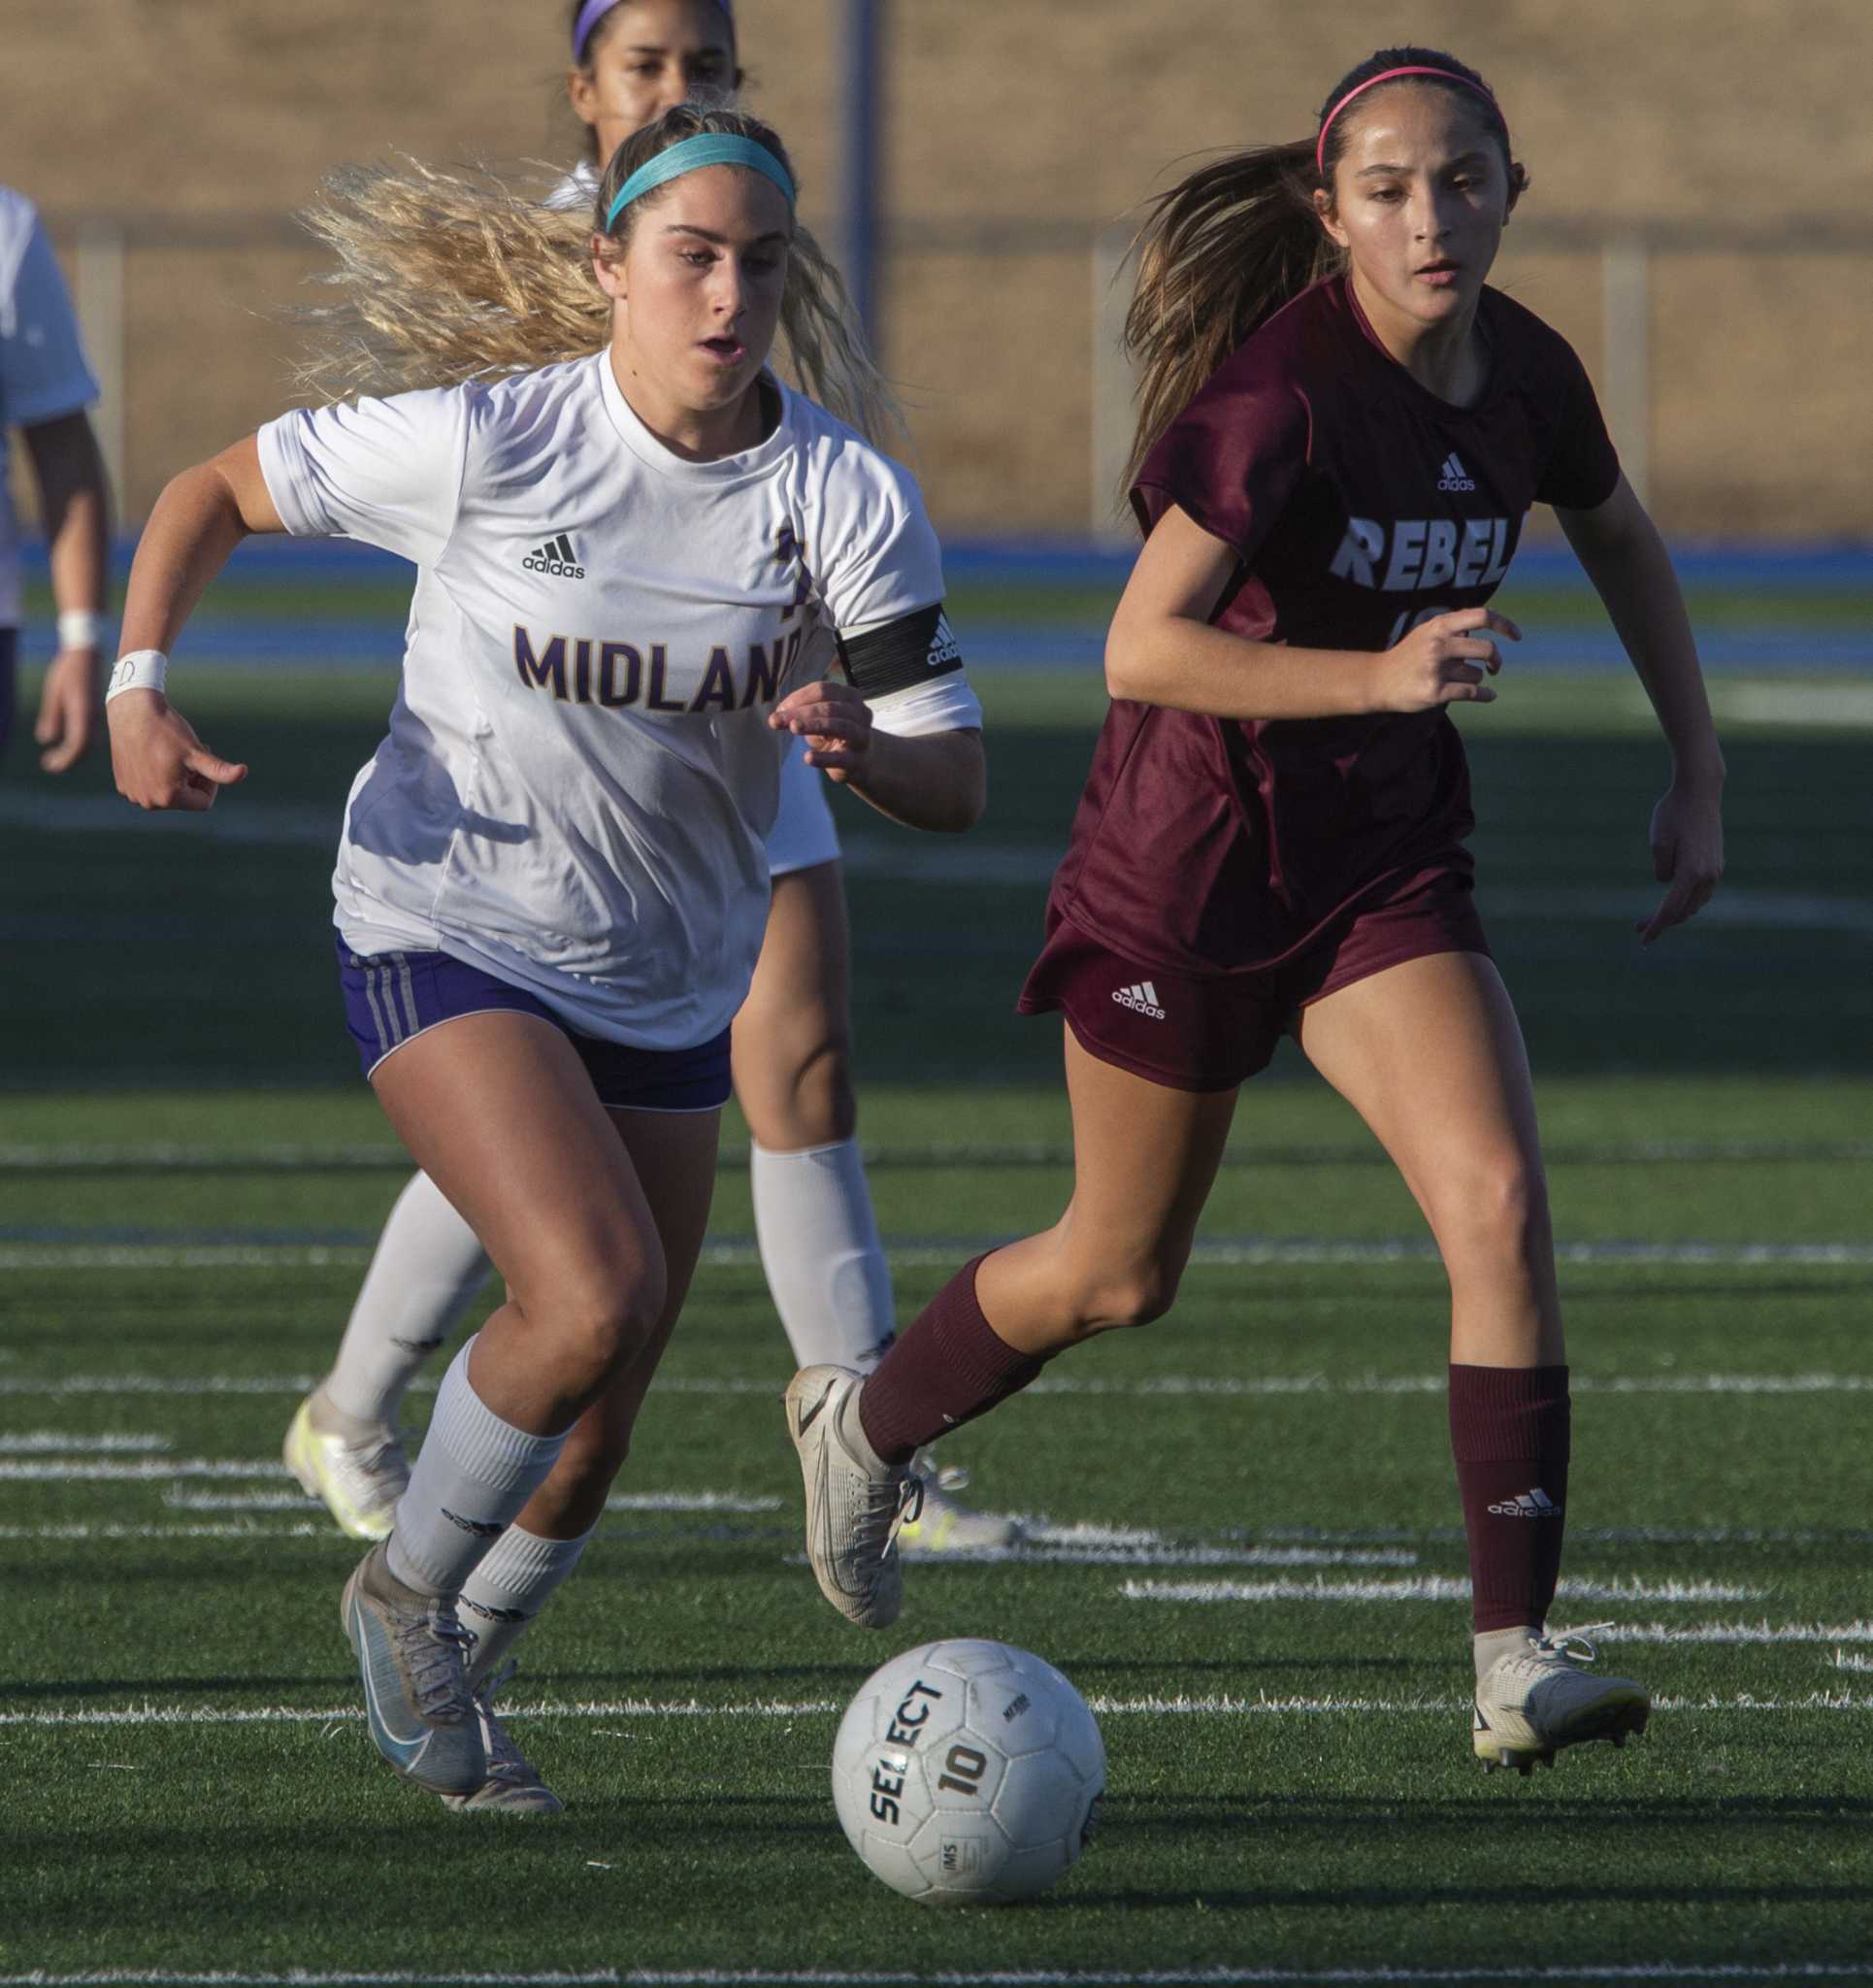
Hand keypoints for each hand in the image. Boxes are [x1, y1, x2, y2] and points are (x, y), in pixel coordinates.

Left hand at [33, 647, 100, 772]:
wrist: (88, 655)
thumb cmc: (68, 671)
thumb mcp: (54, 692)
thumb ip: (51, 716)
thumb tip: (45, 739)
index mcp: (83, 713)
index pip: (77, 745)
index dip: (65, 759)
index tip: (49, 766)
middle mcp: (92, 718)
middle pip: (84, 748)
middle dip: (66, 759)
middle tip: (48, 765)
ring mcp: (95, 716)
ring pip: (87, 743)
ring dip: (71, 753)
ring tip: (52, 758)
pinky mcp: (93, 714)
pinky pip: (87, 735)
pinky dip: (76, 744)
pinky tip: (64, 744)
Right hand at [107, 690, 247, 811]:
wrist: (132, 710)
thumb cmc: (167, 730)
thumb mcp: (197, 753)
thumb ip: (219, 770)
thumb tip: (243, 772)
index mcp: (168, 798)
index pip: (203, 803)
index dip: (210, 783)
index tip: (205, 761)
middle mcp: (147, 802)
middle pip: (185, 799)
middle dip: (191, 780)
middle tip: (187, 756)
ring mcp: (133, 794)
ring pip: (167, 793)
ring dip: (175, 778)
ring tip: (171, 755)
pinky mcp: (123, 784)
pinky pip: (149, 787)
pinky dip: (156, 775)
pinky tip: (153, 754)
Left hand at [769, 679, 873, 785]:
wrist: (862, 760)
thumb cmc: (835, 733)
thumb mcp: (819, 718)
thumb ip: (799, 714)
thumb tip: (776, 717)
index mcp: (850, 697)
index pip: (823, 690)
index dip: (800, 698)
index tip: (780, 709)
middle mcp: (860, 713)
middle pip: (829, 707)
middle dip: (800, 713)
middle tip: (776, 720)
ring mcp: (861, 737)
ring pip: (838, 726)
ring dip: (813, 725)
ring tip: (792, 728)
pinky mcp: (857, 761)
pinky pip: (840, 758)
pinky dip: (823, 758)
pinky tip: (808, 757)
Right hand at [1369, 608, 1520, 712]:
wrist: (1376, 681)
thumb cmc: (1407, 657)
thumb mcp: (1427, 632)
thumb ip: (1454, 628)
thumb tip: (1489, 623)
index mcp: (1439, 625)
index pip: (1482, 616)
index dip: (1504, 625)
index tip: (1515, 636)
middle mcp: (1438, 644)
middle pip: (1486, 649)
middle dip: (1495, 661)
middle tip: (1494, 668)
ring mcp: (1435, 669)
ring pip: (1476, 674)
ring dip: (1475, 680)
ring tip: (1458, 681)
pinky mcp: (1434, 692)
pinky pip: (1472, 693)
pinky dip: (1485, 696)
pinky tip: (1489, 696)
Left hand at [1637, 779, 1723, 944]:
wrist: (1700, 791)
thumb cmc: (1673, 813)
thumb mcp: (1658, 842)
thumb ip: (1661, 870)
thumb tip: (1667, 884)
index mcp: (1692, 873)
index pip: (1670, 911)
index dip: (1655, 927)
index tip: (1642, 940)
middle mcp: (1708, 875)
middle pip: (1683, 911)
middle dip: (1661, 922)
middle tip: (1638, 927)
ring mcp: (1716, 869)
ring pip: (1695, 904)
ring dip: (1676, 913)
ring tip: (1653, 916)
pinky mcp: (1717, 862)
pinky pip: (1701, 892)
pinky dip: (1687, 901)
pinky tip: (1673, 900)